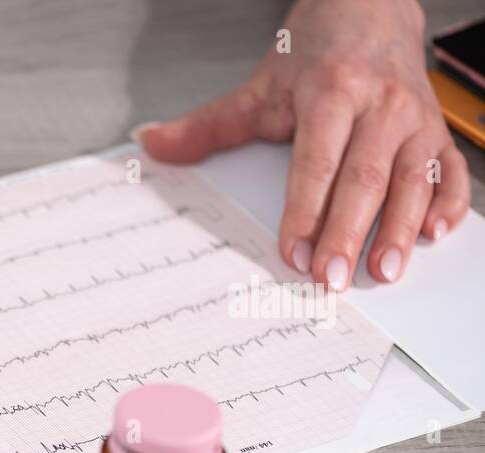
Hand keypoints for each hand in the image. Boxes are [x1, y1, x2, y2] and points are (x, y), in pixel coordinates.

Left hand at [135, 0, 469, 289]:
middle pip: (364, 178)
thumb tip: (150, 144)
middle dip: (349, 233)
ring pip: (411, 180)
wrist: (369, 10)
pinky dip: (447, 203)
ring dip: (400, 230)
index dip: (305, 211)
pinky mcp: (437, 133)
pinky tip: (435, 234)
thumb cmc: (314, 59)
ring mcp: (415, 121)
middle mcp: (381, 106)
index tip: (293, 253)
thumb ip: (206, 126)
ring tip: (383, 272)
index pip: (317, 163)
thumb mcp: (258, 88)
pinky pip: (449, 171)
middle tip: (332, 280)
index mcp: (333, 94)